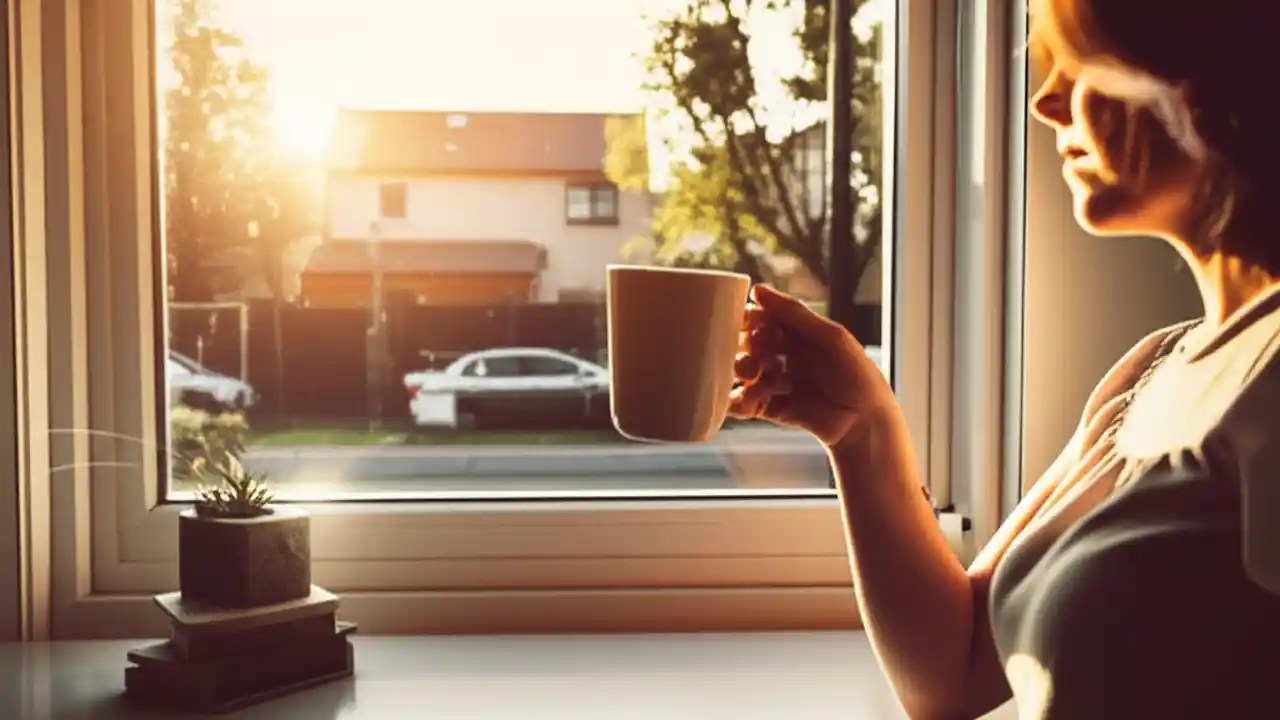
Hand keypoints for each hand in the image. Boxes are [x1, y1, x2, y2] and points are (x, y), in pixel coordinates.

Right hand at [729, 284, 897, 447]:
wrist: (866, 423)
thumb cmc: (857, 375)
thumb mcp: (830, 337)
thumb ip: (793, 313)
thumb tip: (757, 289)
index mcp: (798, 333)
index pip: (763, 319)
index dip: (751, 321)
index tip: (750, 326)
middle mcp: (785, 355)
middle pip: (748, 345)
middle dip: (746, 349)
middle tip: (756, 356)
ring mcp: (777, 383)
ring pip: (744, 373)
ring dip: (743, 372)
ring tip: (754, 377)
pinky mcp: (773, 409)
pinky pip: (746, 403)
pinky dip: (740, 401)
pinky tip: (749, 401)